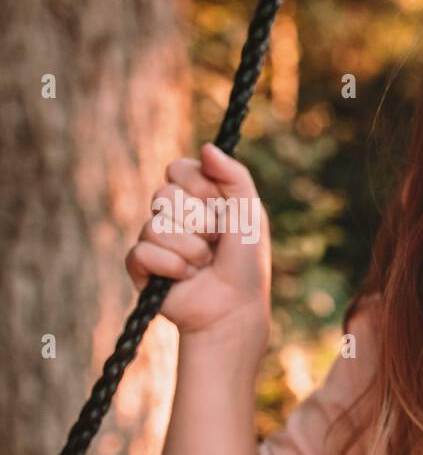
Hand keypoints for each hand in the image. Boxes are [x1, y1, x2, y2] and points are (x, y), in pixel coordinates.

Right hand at [124, 143, 270, 340]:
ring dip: (192, 249)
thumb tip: (207, 147)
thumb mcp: (250, 213)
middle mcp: (171, 214)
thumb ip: (235, 176)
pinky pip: (142, 252)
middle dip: (199, 222)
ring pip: (155, 226)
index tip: (219, 206)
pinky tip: (185, 278)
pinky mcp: (141, 266)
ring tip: (204, 264)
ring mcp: (153, 239)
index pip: (177, 168)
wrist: (236, 307)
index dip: (199, 186)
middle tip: (216, 241)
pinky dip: (173, 267)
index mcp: (196, 197)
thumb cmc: (246, 262)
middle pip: (163, 195)